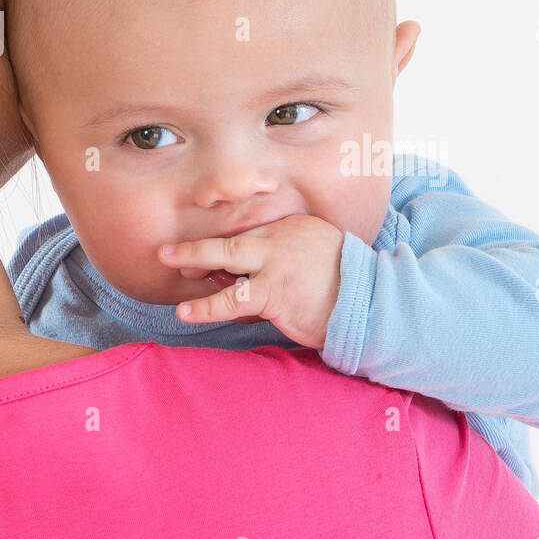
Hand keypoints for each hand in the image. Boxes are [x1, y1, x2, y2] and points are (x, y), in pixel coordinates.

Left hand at [156, 213, 344, 349]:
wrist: (371, 303)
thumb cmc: (345, 287)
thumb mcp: (319, 257)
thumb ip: (289, 257)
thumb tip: (247, 277)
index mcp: (294, 227)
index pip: (251, 234)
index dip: (223, 248)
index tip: (204, 259)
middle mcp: (283, 239)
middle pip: (232, 239)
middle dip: (197, 246)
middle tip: (168, 251)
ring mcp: (277, 263)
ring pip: (226, 257)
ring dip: (194, 260)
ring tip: (170, 267)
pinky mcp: (274, 292)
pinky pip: (231, 299)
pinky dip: (206, 306)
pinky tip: (186, 311)